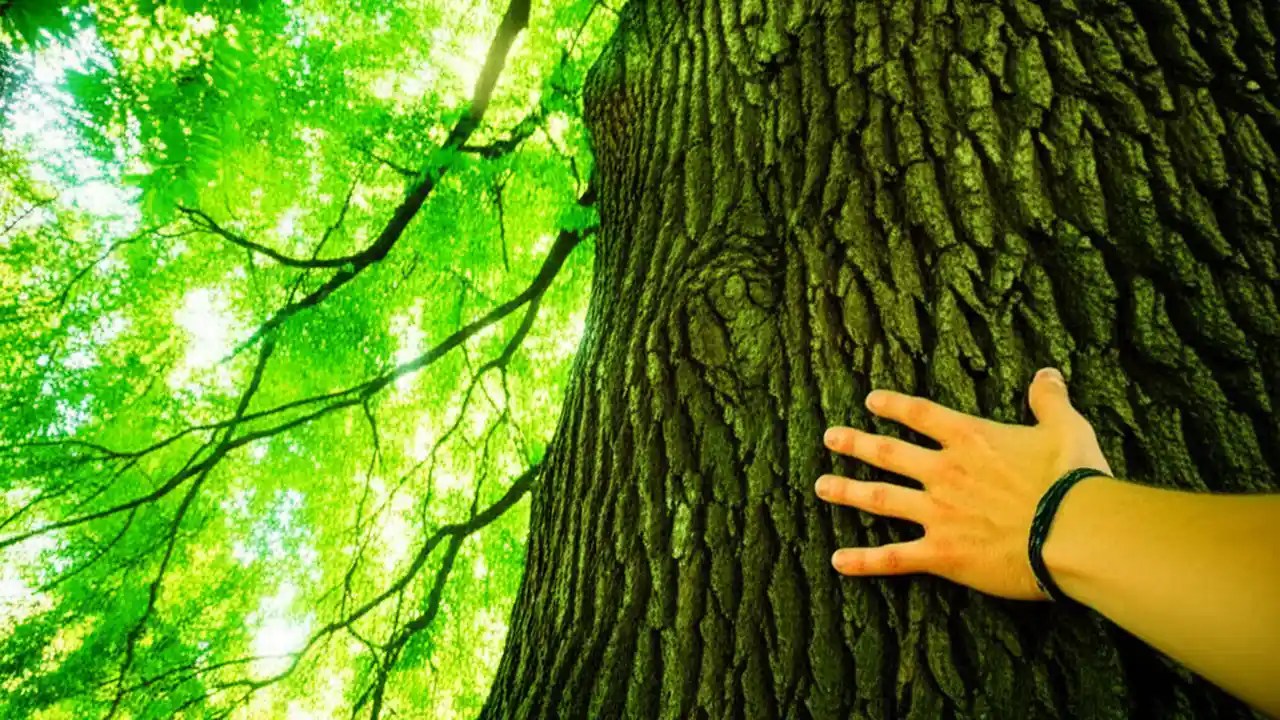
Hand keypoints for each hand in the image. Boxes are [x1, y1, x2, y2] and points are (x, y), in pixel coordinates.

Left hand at [815, 368, 1111, 599]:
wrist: (1074, 531)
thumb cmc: (1073, 479)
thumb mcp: (1066, 427)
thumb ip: (1049, 400)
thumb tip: (1047, 373)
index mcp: (970, 440)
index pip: (921, 415)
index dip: (894, 406)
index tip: (870, 401)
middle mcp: (945, 472)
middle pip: (889, 454)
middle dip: (856, 444)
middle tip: (829, 437)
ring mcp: (938, 513)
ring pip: (881, 499)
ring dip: (848, 492)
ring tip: (821, 486)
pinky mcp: (942, 554)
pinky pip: (894, 558)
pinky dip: (864, 562)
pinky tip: (839, 561)